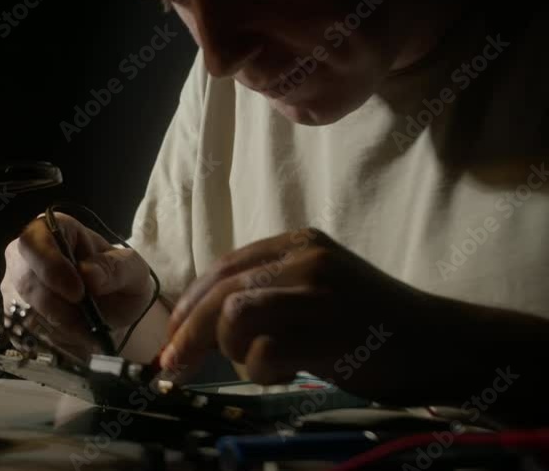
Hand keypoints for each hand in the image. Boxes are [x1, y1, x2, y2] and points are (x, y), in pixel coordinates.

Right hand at [0, 213, 152, 352]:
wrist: (112, 312)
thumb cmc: (120, 281)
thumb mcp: (133, 271)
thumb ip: (117, 268)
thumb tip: (90, 273)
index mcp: (55, 230)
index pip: (35, 241)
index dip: (51, 266)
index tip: (78, 293)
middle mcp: (27, 254)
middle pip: (24, 279)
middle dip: (56, 307)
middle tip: (86, 323)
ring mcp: (16, 284)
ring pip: (22, 310)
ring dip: (56, 327)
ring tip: (86, 330)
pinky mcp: (13, 314)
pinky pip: (21, 332)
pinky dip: (49, 340)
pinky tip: (72, 337)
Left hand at [161, 228, 436, 400]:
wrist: (441, 343)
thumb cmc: (371, 323)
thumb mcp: (315, 291)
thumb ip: (266, 295)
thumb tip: (197, 328)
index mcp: (296, 243)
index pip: (222, 267)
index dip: (189, 304)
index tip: (174, 336)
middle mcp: (304, 258)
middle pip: (220, 291)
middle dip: (189, 334)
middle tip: (176, 367)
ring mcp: (318, 291)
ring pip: (234, 316)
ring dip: (233, 351)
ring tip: (261, 364)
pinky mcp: (329, 328)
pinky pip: (264, 350)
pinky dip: (262, 370)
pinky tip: (288, 372)